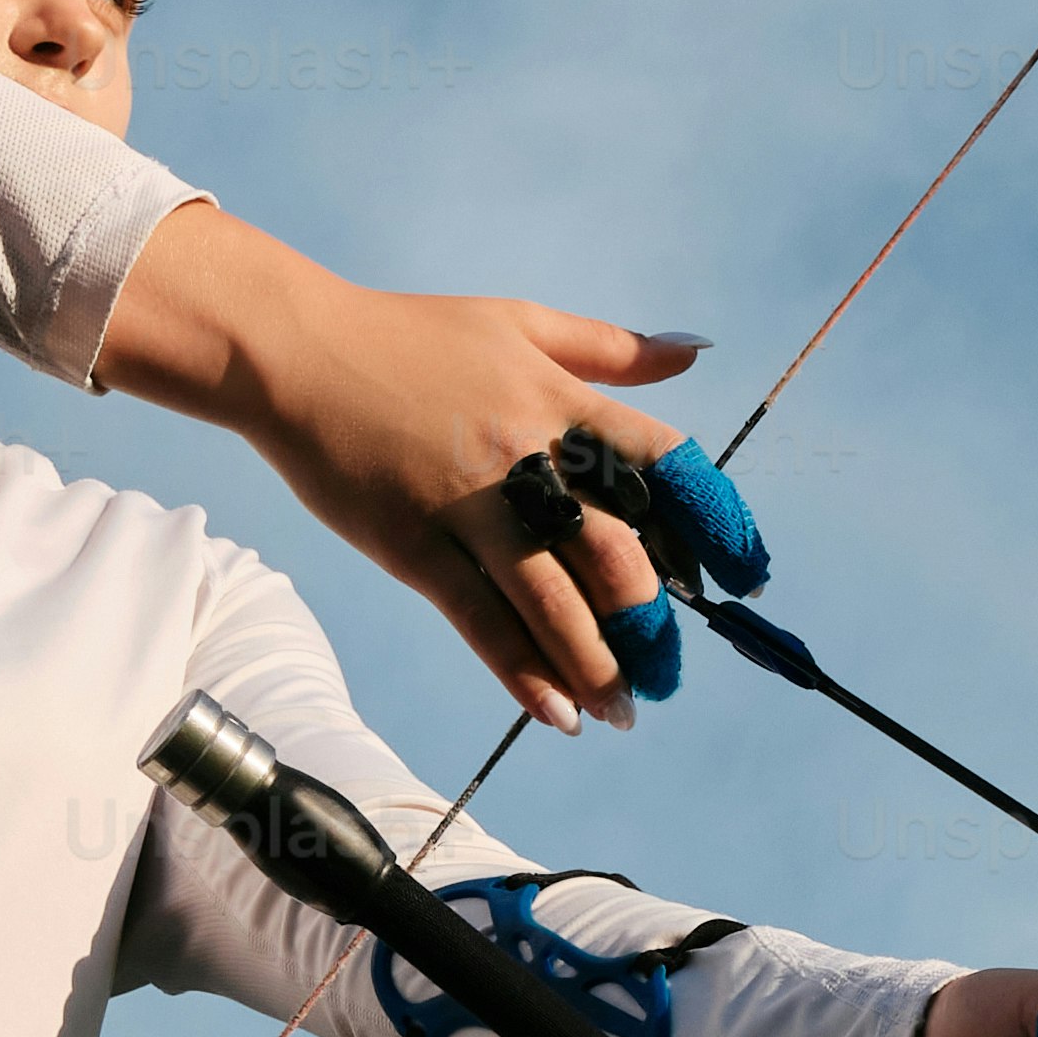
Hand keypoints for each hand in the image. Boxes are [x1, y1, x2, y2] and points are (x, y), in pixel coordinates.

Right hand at [98, 207, 703, 731]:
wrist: (296, 353)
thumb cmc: (408, 335)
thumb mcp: (518, 321)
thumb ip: (609, 348)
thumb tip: (694, 354)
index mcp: (560, 397)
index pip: (662, 465)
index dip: (713, 523)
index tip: (741, 576)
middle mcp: (526, 454)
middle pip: (615, 551)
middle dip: (653, 620)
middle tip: (670, 666)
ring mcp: (470, 507)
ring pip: (553, 601)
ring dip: (599, 666)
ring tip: (627, 710)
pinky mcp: (417, 547)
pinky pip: (480, 622)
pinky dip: (524, 674)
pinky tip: (559, 715)